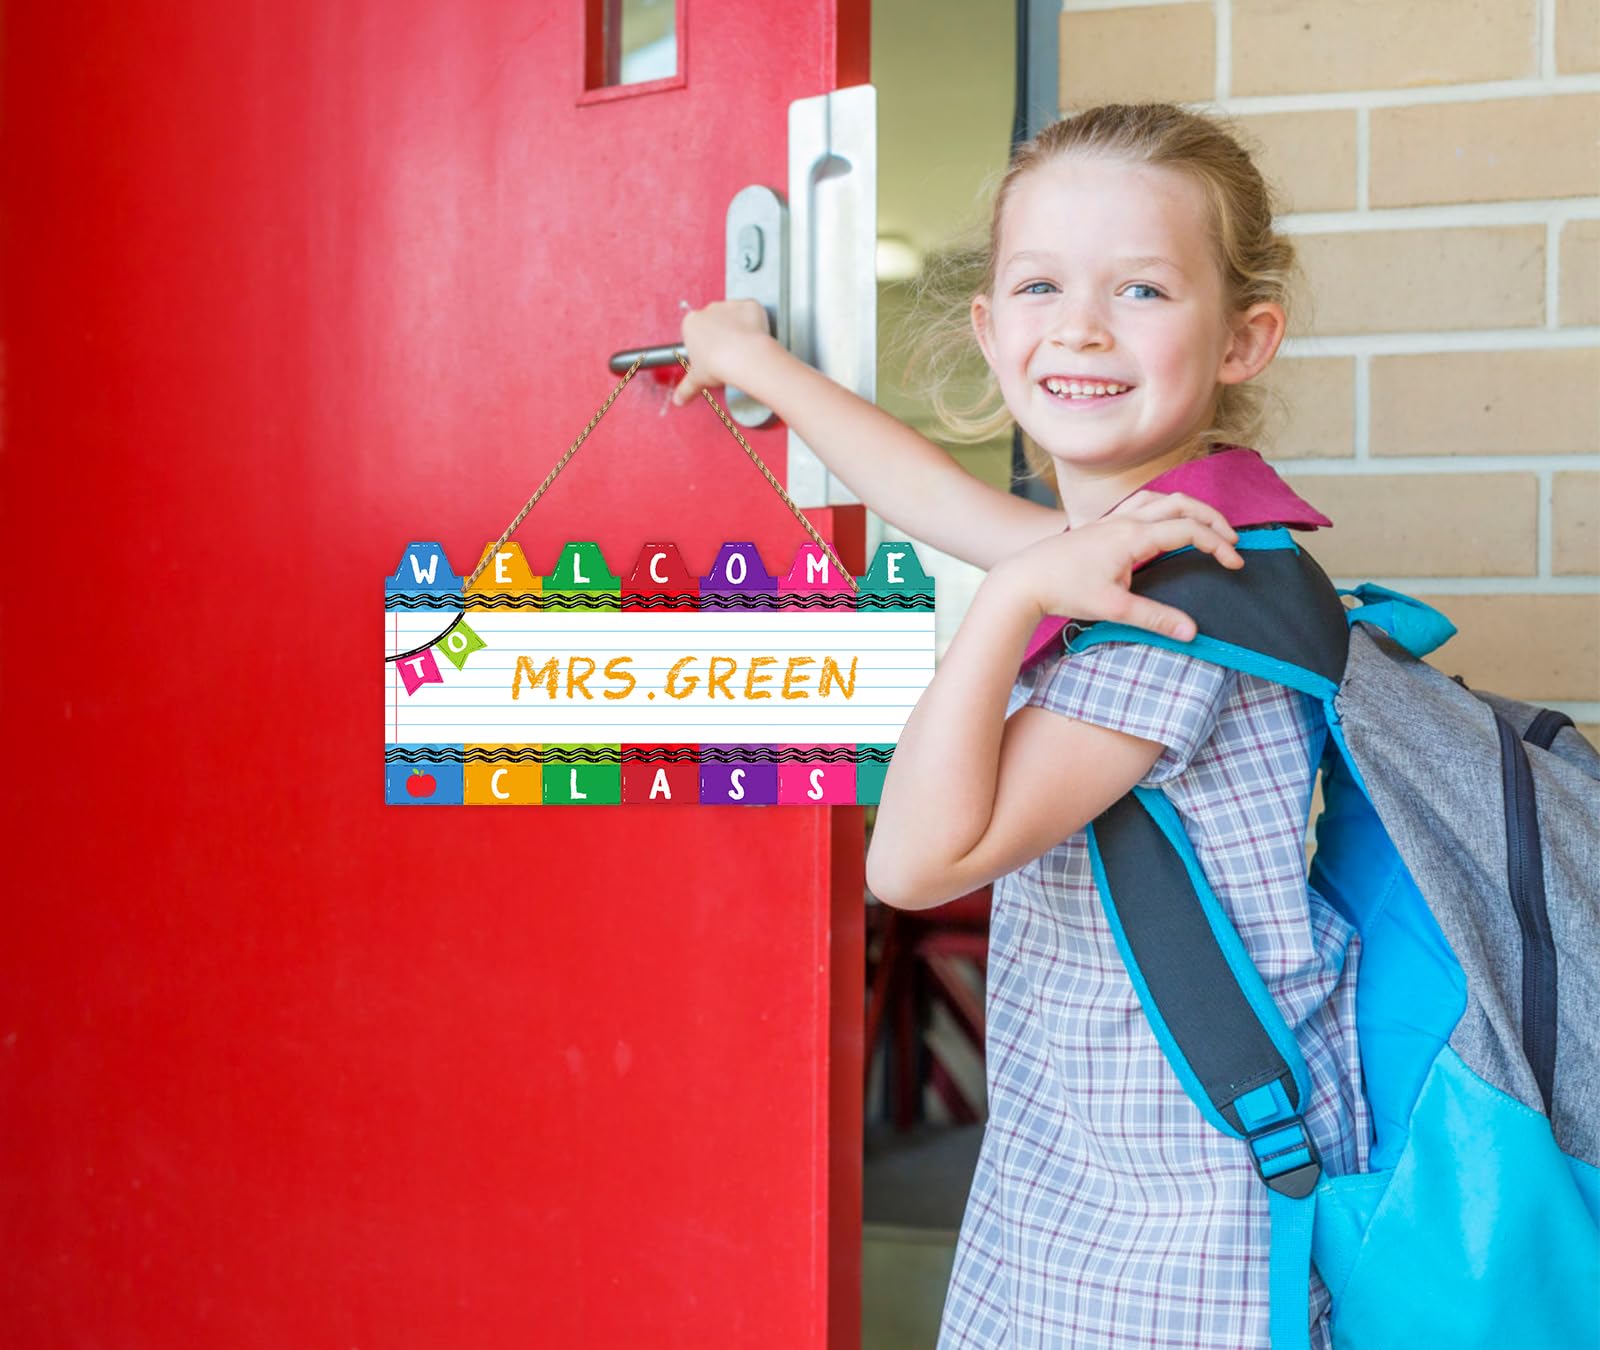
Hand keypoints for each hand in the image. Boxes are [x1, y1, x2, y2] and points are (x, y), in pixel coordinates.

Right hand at [671, 299, 772, 405]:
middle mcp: (709, 309)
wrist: (744, 357)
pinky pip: (751, 311)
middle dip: (721, 336)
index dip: (705, 347)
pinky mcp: (750, 305)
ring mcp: (730, 306)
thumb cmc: (718, 365)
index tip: (712, 358)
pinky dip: (754, 322)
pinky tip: (754, 337)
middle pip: (715, 322)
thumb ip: (685, 389)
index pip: (696, 333)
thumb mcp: (696, 380)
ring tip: (743, 349)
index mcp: (691, 323)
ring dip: (738, 328)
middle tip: (729, 355)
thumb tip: (678, 400)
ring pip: (733, 316)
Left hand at [990, 491, 1242, 641]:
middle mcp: (1125, 520)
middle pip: (1181, 504)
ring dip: (1188, 508)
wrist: (1023, 579)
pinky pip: (1142, 504)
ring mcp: (1112, 519)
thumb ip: (1155, 618)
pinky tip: (1164, 525)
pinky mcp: (1101, 526)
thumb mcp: (1113, 609)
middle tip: (1232, 540)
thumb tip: (1192, 632)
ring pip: (1161, 498)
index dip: (1218, 544)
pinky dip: (1164, 508)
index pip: (1189, 530)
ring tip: (1207, 528)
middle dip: (1212, 518)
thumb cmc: (1064, 590)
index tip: (1234, 564)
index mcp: (1133, 536)